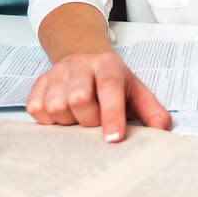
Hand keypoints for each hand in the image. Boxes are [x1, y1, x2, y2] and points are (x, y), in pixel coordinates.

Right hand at [25, 51, 171, 141]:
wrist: (86, 58)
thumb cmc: (114, 83)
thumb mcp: (138, 93)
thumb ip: (153, 112)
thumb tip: (161, 131)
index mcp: (109, 65)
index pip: (109, 88)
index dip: (111, 114)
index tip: (113, 138)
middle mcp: (81, 64)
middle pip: (78, 98)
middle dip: (88, 120)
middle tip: (95, 122)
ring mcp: (58, 71)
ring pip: (55, 105)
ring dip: (68, 121)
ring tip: (78, 116)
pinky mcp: (40, 81)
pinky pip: (36, 108)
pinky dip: (48, 120)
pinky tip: (62, 115)